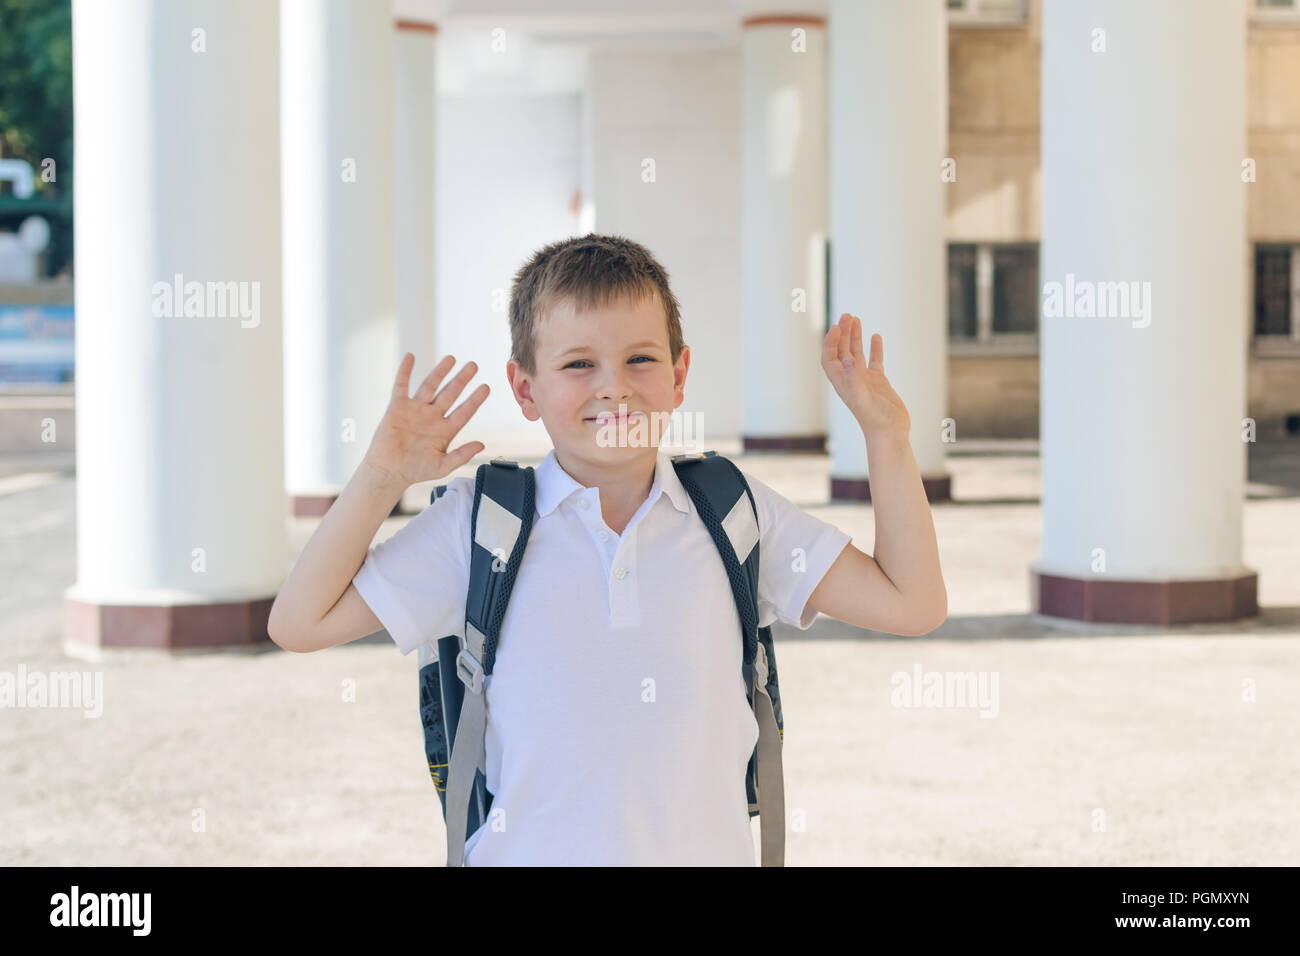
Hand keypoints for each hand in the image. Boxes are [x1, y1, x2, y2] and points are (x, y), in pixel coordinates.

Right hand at [363, 353, 489, 486]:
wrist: (388, 472)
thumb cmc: (415, 471)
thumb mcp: (443, 466)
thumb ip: (462, 455)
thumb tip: (482, 444)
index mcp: (445, 430)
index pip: (464, 411)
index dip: (475, 400)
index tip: (486, 387)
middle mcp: (432, 416)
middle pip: (450, 394)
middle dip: (462, 379)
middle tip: (474, 365)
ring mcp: (415, 410)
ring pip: (430, 386)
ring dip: (440, 372)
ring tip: (451, 358)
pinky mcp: (397, 407)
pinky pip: (402, 386)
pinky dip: (405, 371)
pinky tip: (410, 357)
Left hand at [821, 313, 910, 438]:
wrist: (891, 433)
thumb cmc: (875, 420)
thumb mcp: (863, 398)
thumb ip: (854, 379)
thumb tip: (847, 358)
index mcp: (842, 383)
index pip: (829, 358)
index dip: (830, 342)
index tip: (836, 326)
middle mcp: (851, 379)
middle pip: (841, 352)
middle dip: (842, 333)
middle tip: (847, 315)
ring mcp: (865, 380)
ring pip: (857, 353)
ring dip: (855, 337)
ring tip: (856, 319)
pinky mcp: (879, 382)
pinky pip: (874, 361)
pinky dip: (875, 348)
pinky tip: (876, 336)